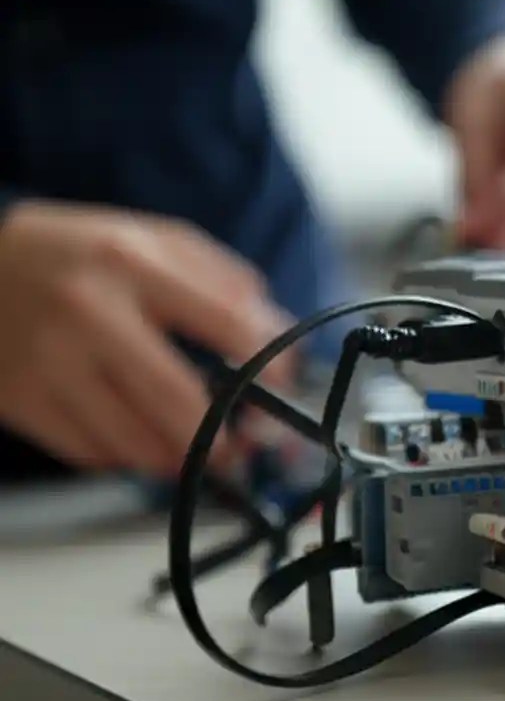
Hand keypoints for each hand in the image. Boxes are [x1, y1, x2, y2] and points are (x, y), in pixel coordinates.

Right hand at [0, 200, 294, 475]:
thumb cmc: (82, 255)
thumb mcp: (153, 240)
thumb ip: (222, 280)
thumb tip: (279, 334)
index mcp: (132, 261)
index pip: (227, 323)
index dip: (268, 365)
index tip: (282, 387)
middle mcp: (88, 311)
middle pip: (177, 399)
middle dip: (221, 438)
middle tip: (243, 450)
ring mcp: (48, 360)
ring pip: (133, 441)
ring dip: (178, 460)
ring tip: (197, 455)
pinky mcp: (19, 399)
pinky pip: (91, 453)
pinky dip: (127, 459)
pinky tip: (140, 445)